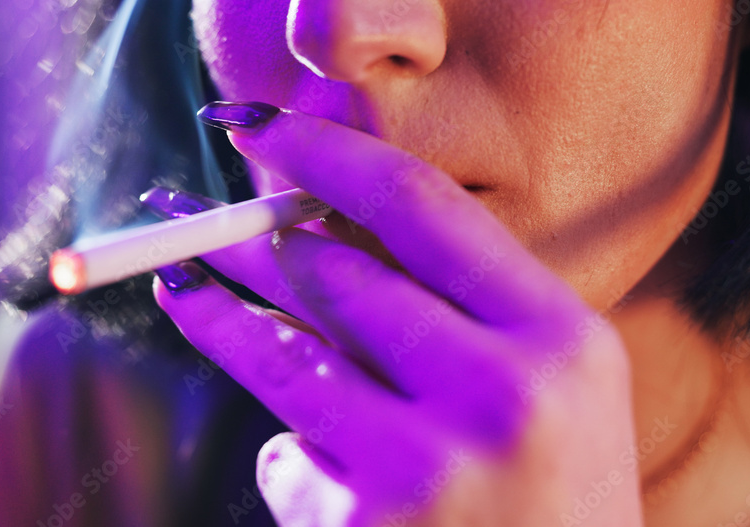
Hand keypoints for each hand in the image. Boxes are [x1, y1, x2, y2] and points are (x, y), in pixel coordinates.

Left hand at [153, 103, 641, 526]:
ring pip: (286, 358)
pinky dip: (295, 458)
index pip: (421, 205)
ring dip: (223, 317)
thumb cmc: (558, 501)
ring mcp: (431, 470)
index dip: (327, 153)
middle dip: (254, 237)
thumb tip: (323, 223)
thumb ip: (462, 309)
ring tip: (186, 287)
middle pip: (337, 274)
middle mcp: (503, 396)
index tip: (262, 129)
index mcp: (563, 338)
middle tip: (196, 217)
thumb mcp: (551, 390)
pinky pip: (290, 463)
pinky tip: (323, 475)